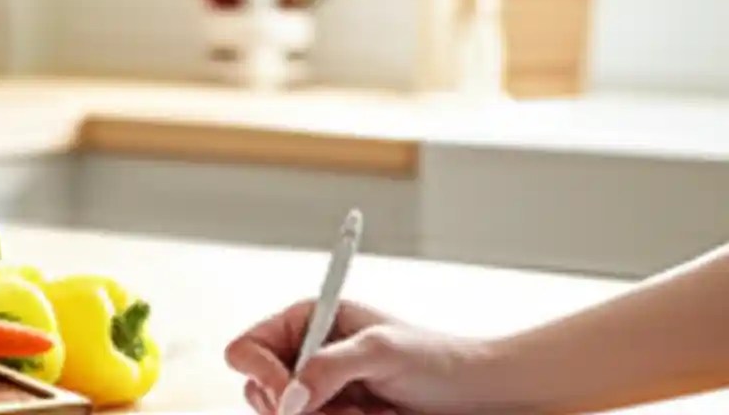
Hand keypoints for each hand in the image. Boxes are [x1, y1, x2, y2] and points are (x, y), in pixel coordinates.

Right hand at [224, 300, 496, 414]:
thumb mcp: (382, 350)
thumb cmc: (439, 360)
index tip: (288, 394)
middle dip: (296, 407)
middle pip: (258, 394)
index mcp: (308, 323)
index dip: (260, 373)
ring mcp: (321, 395)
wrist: (481, 397)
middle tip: (342, 408)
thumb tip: (292, 394)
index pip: (247, 349)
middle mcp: (307, 358)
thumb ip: (331, 365)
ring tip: (366, 413)